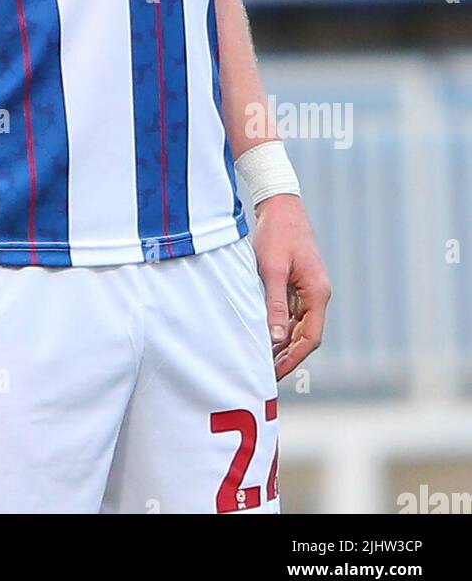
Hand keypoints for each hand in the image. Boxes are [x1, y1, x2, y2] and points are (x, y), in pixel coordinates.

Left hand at [252, 193, 331, 380]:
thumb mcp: (272, 270)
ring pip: (299, 326)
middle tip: (266, 373)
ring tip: (263, 359)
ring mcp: (309, 289)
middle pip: (307, 335)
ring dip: (284, 343)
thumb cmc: (278, 235)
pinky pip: (292, 313)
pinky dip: (281, 326)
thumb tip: (276, 338)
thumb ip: (275, 304)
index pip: (311, 337)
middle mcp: (317, 294)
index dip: (295, 358)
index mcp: (318, 292)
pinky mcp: (298, 284)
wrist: (280, 206)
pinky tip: (265, 335)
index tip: (276, 373)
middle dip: (288, 355)